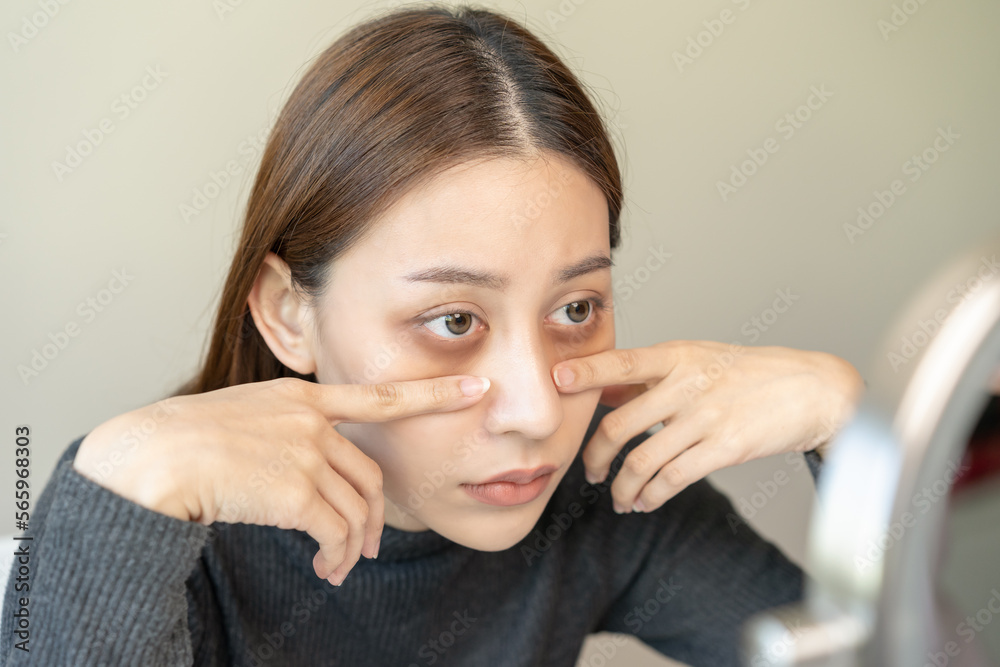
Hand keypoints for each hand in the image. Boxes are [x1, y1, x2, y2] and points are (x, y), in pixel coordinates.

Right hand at [73, 375, 490, 584]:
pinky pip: (336, 532)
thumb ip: (283, 430)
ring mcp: (305, 453)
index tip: (476, 388)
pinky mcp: (295, 489)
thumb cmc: (180, 441)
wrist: (145, 458)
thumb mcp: (239, 414)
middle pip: (369, 475)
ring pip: (356, 509)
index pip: (381, 395)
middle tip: (367, 545)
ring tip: (338, 567)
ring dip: (352, 546)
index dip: (434, 394)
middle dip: (376, 516)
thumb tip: (306, 468)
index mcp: (300, 397)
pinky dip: (336, 557)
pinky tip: (325, 570)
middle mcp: (310, 421)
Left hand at [550, 340, 863, 512]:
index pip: (621, 363)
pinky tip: (645, 502)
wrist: (810, 389)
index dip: (586, 372)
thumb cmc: (746, 372)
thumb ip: (648, 376)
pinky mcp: (726, 448)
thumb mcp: (696, 359)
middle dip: (595, 456)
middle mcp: (688, 384)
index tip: (555, 381)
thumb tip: (598, 387)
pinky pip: (674, 479)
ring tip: (618, 497)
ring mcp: (707, 417)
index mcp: (676, 356)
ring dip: (622, 486)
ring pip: (643, 461)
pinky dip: (651, 496)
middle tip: (589, 472)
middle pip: (620, 425)